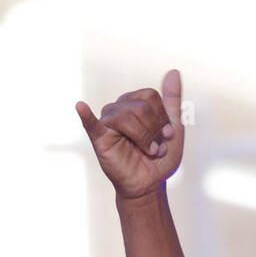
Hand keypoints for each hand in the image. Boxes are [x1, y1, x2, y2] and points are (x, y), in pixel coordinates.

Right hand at [76, 69, 183, 199]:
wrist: (150, 184)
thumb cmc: (159, 158)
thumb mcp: (173, 129)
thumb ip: (173, 101)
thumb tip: (174, 71)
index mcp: (135, 103)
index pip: (150, 96)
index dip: (162, 118)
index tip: (167, 136)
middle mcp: (120, 108)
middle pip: (140, 107)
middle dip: (154, 131)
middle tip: (156, 148)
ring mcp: (108, 121)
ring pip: (128, 116)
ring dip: (145, 138)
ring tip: (148, 151)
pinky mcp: (100, 137)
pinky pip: (91, 123)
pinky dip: (86, 115)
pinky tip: (81, 107)